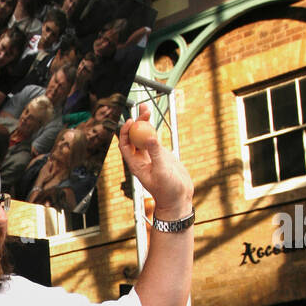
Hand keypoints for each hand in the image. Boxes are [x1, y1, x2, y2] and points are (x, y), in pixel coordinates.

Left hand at [118, 104, 193, 218]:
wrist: (179, 198)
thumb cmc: (168, 190)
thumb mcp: (162, 171)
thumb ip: (157, 154)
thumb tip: (150, 137)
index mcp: (136, 165)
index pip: (125, 146)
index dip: (125, 133)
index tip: (130, 121)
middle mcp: (141, 159)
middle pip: (134, 137)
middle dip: (137, 122)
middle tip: (143, 109)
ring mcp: (151, 156)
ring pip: (144, 136)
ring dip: (145, 122)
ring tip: (147, 107)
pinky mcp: (161, 155)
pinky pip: (154, 139)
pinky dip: (154, 129)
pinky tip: (153, 120)